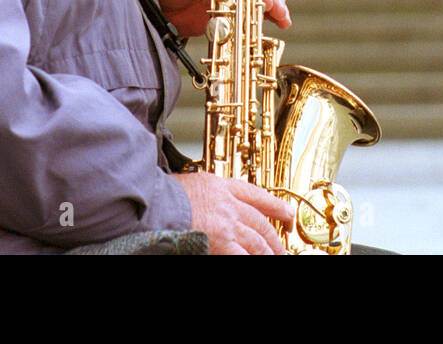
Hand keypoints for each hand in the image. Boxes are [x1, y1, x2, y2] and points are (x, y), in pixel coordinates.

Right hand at [173, 171, 293, 254]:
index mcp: (222, 186)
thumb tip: (214, 204)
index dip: (276, 206)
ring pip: (259, 242)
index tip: (287, 213)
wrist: (155, 203)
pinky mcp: (222, 242)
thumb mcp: (192, 183)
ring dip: (269, 253)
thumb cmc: (164, 194)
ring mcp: (228, 224)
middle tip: (282, 248)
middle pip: (262, 222)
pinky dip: (252, 258)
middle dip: (275, 237)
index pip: (258, 195)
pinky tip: (255, 260)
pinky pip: (244, 256)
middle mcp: (230, 204)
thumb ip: (210, 194)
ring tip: (275, 258)